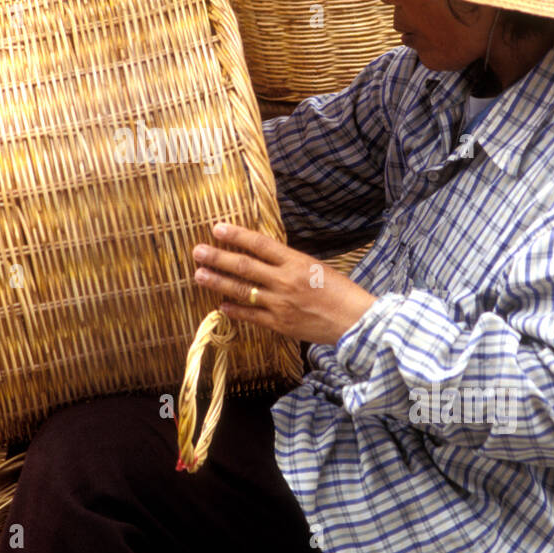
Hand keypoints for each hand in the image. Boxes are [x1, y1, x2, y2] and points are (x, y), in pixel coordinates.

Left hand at [192, 222, 378, 345]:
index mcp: (296, 261)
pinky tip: (221, 304)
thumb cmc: (340, 291)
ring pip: (242, 290)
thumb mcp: (316, 266)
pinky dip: (234, 310)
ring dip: (218, 282)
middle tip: (197, 252)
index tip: (217, 228)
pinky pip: (251, 316)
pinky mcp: (280, 324)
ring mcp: (280, 303)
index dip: (236, 235)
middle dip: (218, 258)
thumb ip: (289, 262)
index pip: (259, 244)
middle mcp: (285, 280)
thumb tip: (263, 255)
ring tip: (199, 275)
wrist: (356, 321)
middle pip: (244, 266)